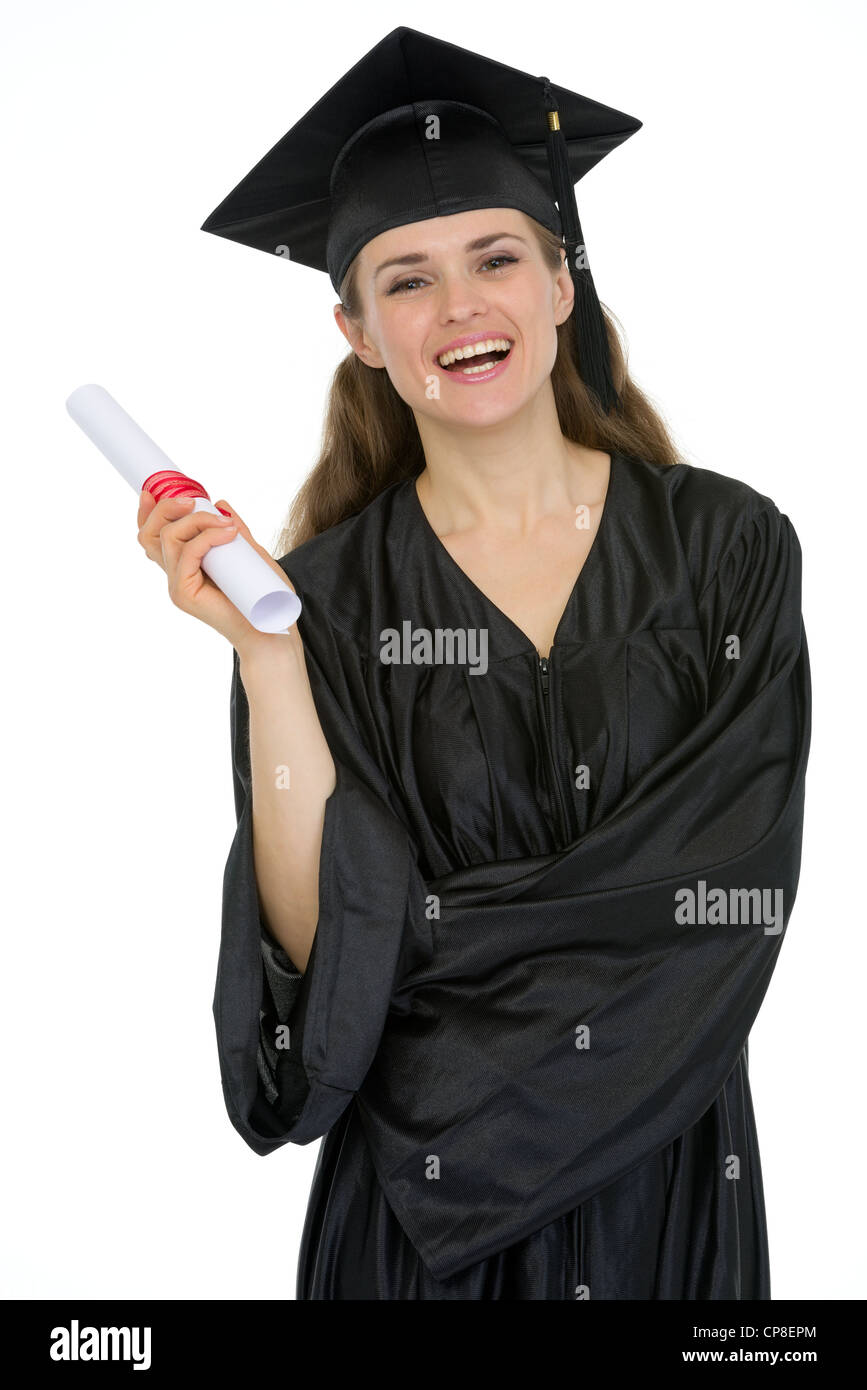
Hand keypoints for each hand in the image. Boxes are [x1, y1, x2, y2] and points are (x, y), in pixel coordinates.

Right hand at [136, 491, 299, 654]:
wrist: (270, 630)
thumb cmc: (262, 597)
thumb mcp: (248, 554)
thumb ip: (235, 532)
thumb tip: (222, 504)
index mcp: (183, 567)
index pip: (152, 538)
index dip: (147, 513)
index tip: (151, 491)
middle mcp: (174, 576)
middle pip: (150, 535)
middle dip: (167, 508)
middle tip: (194, 499)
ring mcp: (177, 586)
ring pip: (169, 538)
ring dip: (198, 521)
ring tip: (227, 525)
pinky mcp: (184, 594)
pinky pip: (188, 554)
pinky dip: (207, 538)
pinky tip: (228, 533)